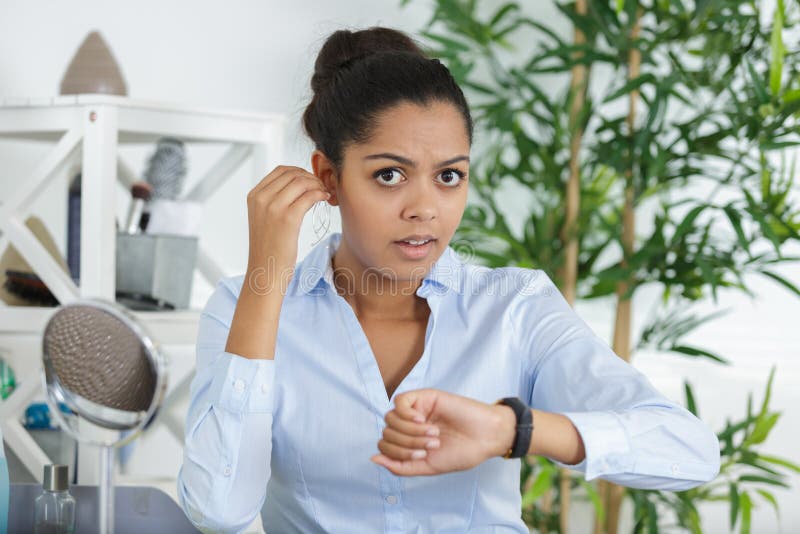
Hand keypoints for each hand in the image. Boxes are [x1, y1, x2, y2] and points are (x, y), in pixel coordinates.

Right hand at [245, 165, 329, 277]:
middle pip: (293, 174)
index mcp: (254, 196)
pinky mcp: (288, 219)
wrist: (265, 272)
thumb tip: (297, 184)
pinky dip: (320, 194)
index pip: (281, 170)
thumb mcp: (264, 219)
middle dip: (311, 177)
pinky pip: (309, 196)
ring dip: (317, 184)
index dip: (300, 172)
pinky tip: (325, 199)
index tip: (311, 180)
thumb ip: (274, 200)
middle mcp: (261, 198)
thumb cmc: (269, 248)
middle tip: (321, 186)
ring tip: (324, 193)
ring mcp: (273, 207)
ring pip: (302, 182)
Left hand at [370, 388, 516, 475]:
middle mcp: (410, 425)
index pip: (384, 446)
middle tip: (433, 445)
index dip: (398, 454)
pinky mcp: (425, 396)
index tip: (424, 456)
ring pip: (391, 418)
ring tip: (434, 434)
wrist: (485, 438)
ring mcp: (416, 409)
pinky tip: (422, 420)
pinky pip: (400, 402)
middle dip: (408, 443)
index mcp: (409, 442)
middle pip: (387, 432)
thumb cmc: (461, 453)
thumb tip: (373, 458)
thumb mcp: (427, 466)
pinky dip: (406, 414)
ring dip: (411, 431)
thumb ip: (400, 466)